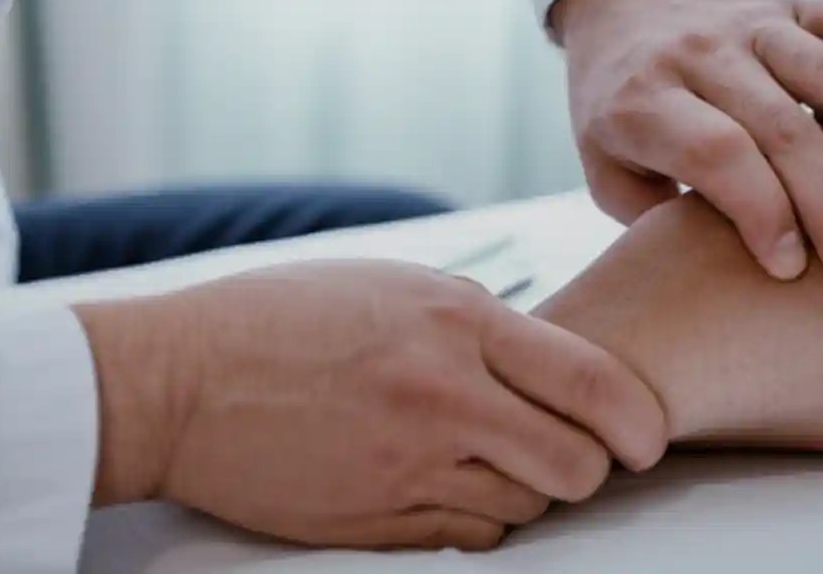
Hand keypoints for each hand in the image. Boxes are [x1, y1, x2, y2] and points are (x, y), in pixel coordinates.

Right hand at [76, 260, 665, 550]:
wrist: (179, 381)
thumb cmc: (280, 318)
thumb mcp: (393, 285)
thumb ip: (478, 322)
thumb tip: (551, 366)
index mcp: (454, 321)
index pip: (594, 384)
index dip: (636, 421)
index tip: (643, 436)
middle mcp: (442, 396)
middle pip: (576, 465)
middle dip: (586, 466)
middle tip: (568, 450)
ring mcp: (409, 466)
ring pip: (528, 508)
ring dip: (527, 490)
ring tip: (489, 458)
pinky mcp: (377, 522)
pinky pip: (472, 539)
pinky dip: (478, 519)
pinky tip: (448, 486)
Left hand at [553, 0, 822, 309]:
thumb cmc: (616, 104)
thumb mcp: (601, 162)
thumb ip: (648, 213)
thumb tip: (718, 268)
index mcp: (644, 100)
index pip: (717, 153)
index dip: (760, 211)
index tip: (792, 270)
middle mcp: (701, 55)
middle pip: (784, 131)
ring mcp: (752, 24)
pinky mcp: (791, 1)